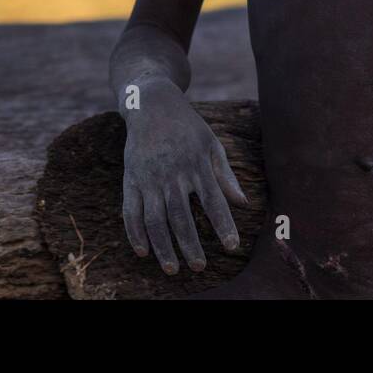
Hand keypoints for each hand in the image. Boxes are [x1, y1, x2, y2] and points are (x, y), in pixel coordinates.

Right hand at [121, 79, 247, 272]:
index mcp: (196, 164)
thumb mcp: (211, 143)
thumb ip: (225, 175)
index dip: (223, 225)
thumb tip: (243, 203)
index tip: (231, 246)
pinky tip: (143, 252)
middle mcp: (172, 173)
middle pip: (181, 216)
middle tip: (199, 267)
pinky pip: (130, 211)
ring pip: (155, 219)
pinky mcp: (131, 178)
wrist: (151, 104)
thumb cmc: (187, 126)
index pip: (213, 200)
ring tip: (172, 269)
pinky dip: (134, 233)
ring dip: (163, 247)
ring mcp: (149, 177)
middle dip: (190, 245)